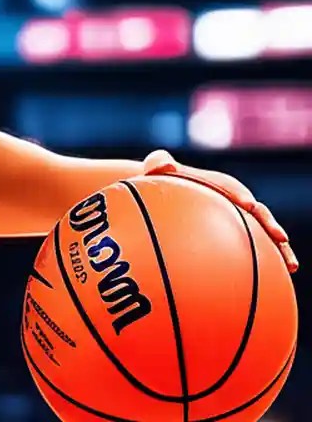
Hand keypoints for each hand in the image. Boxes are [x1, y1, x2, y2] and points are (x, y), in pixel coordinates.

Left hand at [142, 149, 297, 272]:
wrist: (162, 197)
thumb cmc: (159, 180)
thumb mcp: (156, 167)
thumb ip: (158, 162)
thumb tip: (165, 166)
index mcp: (218, 185)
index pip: (233, 189)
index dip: (241, 196)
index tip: (248, 205)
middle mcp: (234, 204)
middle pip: (258, 214)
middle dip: (271, 225)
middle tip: (282, 238)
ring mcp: (237, 222)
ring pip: (262, 237)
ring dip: (279, 250)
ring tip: (291, 267)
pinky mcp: (234, 239)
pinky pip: (251, 253)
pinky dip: (263, 266)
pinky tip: (272, 285)